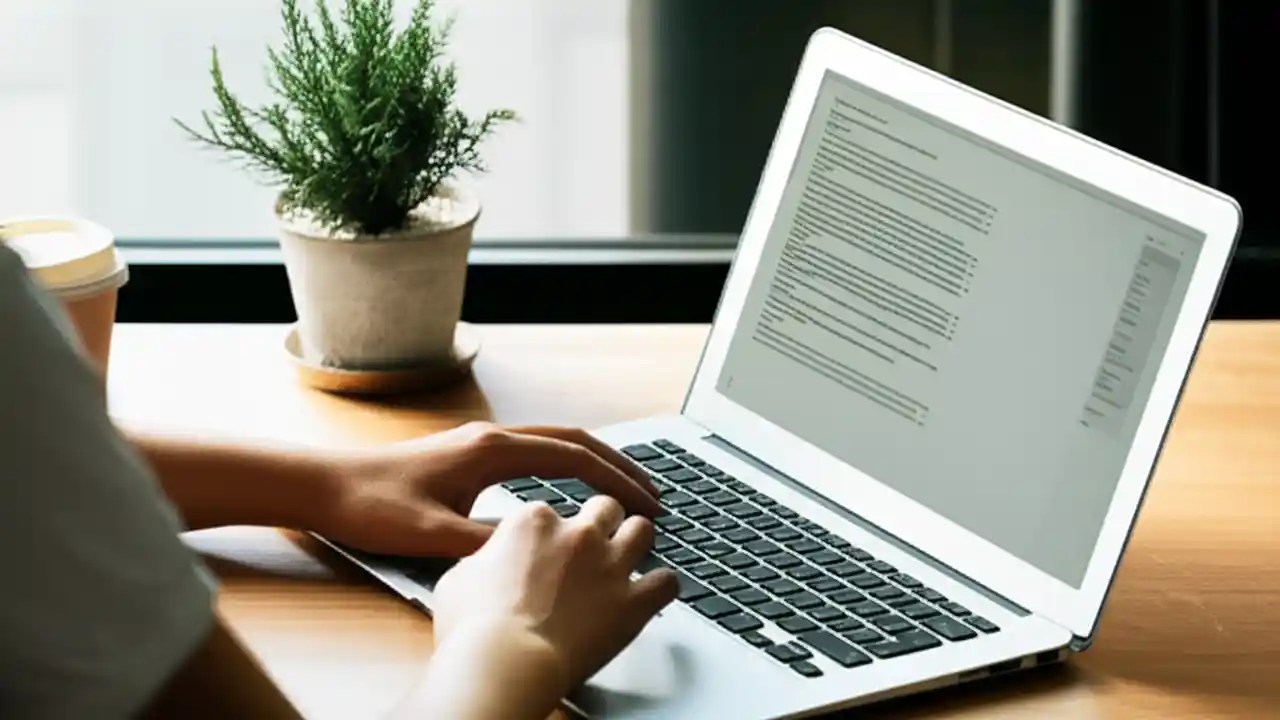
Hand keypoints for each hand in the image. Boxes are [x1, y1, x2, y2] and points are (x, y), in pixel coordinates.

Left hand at [313, 422, 660, 556]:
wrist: (324, 486)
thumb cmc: (371, 506)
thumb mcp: (433, 535)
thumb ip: (487, 543)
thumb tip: (539, 549)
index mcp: (490, 450)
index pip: (572, 455)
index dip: (616, 478)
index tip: (646, 501)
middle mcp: (490, 438)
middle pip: (573, 439)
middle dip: (617, 464)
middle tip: (652, 493)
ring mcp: (479, 443)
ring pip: (554, 442)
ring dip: (593, 462)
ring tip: (622, 490)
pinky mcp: (467, 455)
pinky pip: (533, 452)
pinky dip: (565, 466)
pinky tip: (568, 491)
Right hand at [431, 496, 678, 696]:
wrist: (503, 662)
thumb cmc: (472, 626)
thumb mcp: (459, 577)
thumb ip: (484, 559)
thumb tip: (490, 563)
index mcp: (533, 521)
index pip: (553, 510)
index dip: (552, 532)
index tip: (549, 549)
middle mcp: (577, 533)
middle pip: (605, 507)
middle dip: (603, 522)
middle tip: (597, 543)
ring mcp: (609, 565)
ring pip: (643, 530)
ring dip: (638, 541)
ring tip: (631, 556)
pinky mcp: (633, 602)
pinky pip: (668, 582)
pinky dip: (663, 587)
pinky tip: (653, 593)